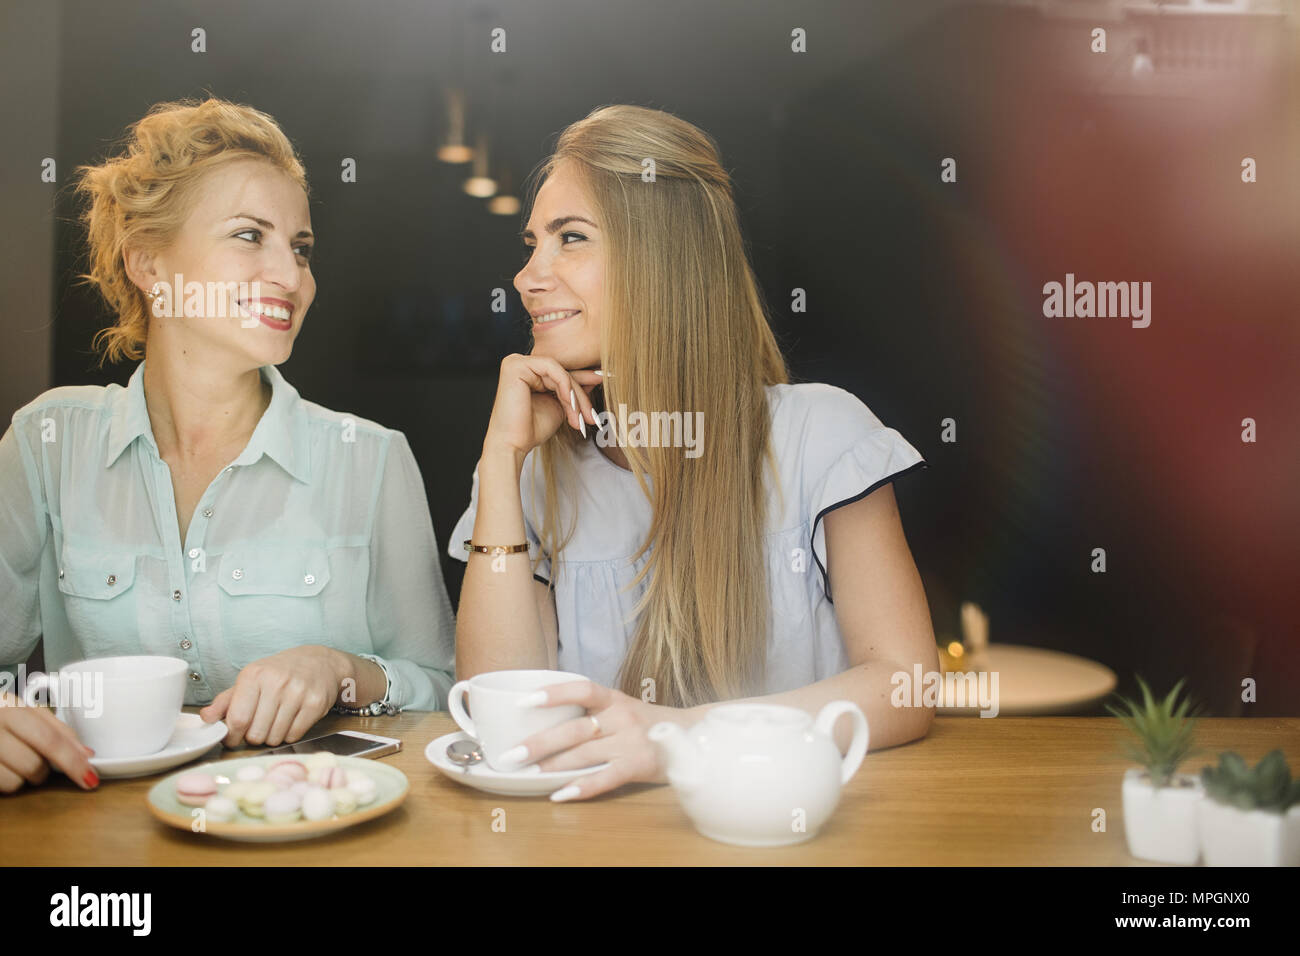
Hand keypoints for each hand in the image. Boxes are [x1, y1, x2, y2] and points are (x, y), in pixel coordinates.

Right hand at [0, 692, 97, 793]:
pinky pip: (1, 788)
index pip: (50, 739)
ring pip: (16, 782)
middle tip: (39, 764)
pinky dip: (6, 783)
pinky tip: (1, 768)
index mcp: (9, 708)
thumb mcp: (23, 711)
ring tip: (12, 761)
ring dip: (22, 779)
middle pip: (34, 764)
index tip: (90, 777)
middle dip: (44, 771)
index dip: (73, 761)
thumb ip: (57, 730)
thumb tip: (86, 753)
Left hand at [199, 646, 346, 747]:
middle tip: (258, 728)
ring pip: (275, 737)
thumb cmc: (280, 672)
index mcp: (254, 675)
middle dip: (254, 737)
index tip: (233, 739)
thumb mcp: (251, 679)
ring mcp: (298, 693)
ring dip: (272, 737)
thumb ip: (226, 700)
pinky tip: (290, 721)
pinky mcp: (315, 703)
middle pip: (255, 733)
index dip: (232, 736)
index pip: (237, 719)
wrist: (319, 661)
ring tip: (275, 723)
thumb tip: (205, 718)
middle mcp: (276, 682)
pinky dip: (289, 735)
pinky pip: (294, 735)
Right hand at [483, 353, 601, 459]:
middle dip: (580, 396)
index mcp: (529, 373)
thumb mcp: (561, 406)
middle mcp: (520, 364)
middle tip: (591, 417)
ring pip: (560, 371)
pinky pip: (551, 368)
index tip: (603, 383)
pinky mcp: (516, 365)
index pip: (561, 373)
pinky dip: (565, 386)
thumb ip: (573, 391)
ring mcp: (516, 362)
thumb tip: (595, 377)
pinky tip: (569, 403)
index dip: (584, 381)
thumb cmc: (532, 430)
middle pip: (562, 373)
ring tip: (579, 417)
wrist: (513, 445)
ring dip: (574, 395)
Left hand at [509, 681, 688, 800]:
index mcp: (615, 699)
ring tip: (529, 774)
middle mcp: (621, 716)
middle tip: (512, 754)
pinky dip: (582, 787)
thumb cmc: (650, 724)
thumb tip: (549, 722)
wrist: (696, 736)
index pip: (581, 689)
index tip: (523, 701)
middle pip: (574, 729)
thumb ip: (595, 713)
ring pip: (584, 754)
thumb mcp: (624, 708)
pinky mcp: (639, 765)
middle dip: (539, 742)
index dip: (553, 693)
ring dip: (553, 766)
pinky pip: (606, 777)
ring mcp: (631, 741)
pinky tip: (561, 794)